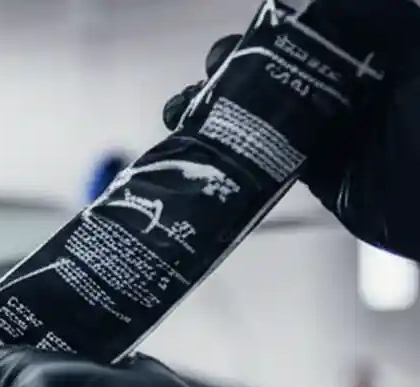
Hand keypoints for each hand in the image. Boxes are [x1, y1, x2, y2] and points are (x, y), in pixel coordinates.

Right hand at [163, 35, 419, 257]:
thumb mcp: (416, 60)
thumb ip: (378, 20)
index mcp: (370, 52)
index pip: (307, 28)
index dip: (269, 28)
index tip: (243, 36)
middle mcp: (343, 86)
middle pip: (274, 64)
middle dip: (233, 64)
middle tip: (214, 71)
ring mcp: (324, 129)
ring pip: (258, 107)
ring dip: (216, 106)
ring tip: (185, 109)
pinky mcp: (310, 170)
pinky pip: (261, 152)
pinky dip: (225, 148)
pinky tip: (196, 145)